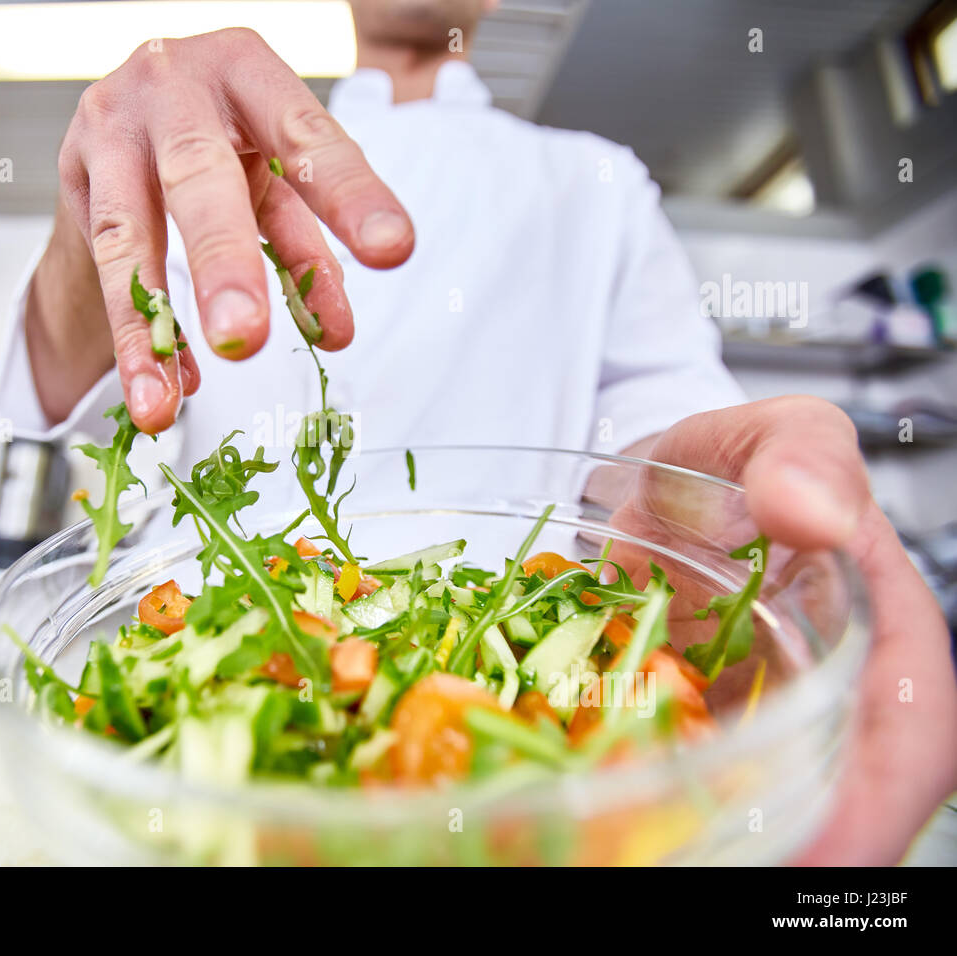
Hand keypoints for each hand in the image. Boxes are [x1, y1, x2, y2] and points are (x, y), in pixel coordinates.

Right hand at [32, 28, 413, 432]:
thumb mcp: (275, 172)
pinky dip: (137, 333)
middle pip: (201, 177)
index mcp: (247, 68)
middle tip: (247, 337)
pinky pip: (104, 264)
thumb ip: (304, 239)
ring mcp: (114, 125)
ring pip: (129, 232)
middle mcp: (174, 84)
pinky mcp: (76, 170)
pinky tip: (165, 382)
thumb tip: (333, 330)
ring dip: (155, 323)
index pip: (306, 134)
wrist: (133, 109)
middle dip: (225, 264)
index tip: (393, 250)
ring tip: (172, 397)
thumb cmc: (225, 136)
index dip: (350, 194)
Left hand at [648, 395, 956, 863]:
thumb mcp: (771, 435)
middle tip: (696, 874)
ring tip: (635, 865)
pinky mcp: (694, 736)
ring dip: (711, 847)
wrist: (659, 485)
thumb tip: (814, 511)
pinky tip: (586, 836)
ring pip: (754, 809)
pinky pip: (678, 787)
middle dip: (785, 852)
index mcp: (884, 639)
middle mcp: (830, 702)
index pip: (910, 742)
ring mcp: (758, 728)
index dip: (874, 812)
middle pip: (835, 801)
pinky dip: (644, 815)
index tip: (824, 861)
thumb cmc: (735, 465)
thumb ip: (800, 455)